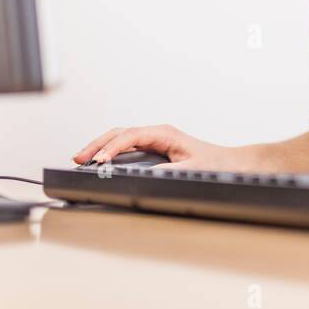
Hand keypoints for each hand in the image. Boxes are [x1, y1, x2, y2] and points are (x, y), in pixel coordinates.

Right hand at [72, 124, 245, 171]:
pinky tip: (99, 161)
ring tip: (81, 159)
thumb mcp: (192, 169)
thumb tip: (146, 174)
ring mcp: (154, 139)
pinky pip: (126, 146)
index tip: (99, 161)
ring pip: (120, 138)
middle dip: (97, 144)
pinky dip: (110, 152)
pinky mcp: (153, 148)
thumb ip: (169, 171)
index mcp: (164, 133)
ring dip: (100, 147)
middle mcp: (157, 133)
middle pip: (119, 133)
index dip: (112, 148)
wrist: (231, 163)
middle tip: (77, 158)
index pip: (131, 136)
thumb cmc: (215, 164)